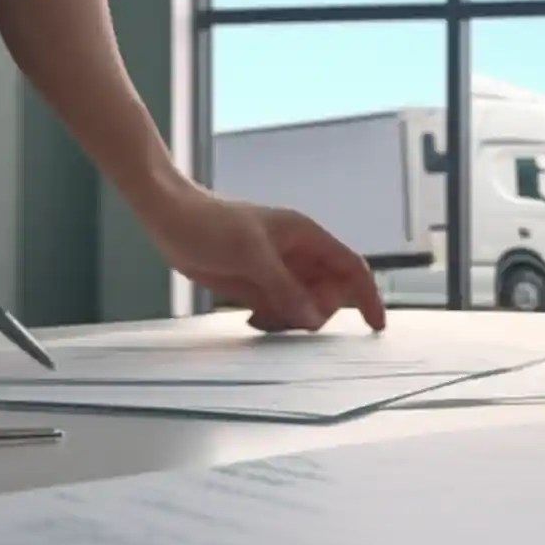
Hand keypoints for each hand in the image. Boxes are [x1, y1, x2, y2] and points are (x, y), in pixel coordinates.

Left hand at [149, 191, 385, 332]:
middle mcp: (297, 256)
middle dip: (314, 312)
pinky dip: (271, 322)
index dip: (367, 296)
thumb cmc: (210, 224)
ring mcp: (277, 272)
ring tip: (259, 317)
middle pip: (329, 294)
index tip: (375, 325)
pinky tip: (250, 318)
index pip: (350, 267)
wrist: (169, 219)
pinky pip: (279, 312)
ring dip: (289, 320)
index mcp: (306, 237)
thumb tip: (313, 318)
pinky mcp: (257, 286)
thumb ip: (284, 287)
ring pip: (304, 307)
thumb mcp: (251, 255)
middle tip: (283, 314)